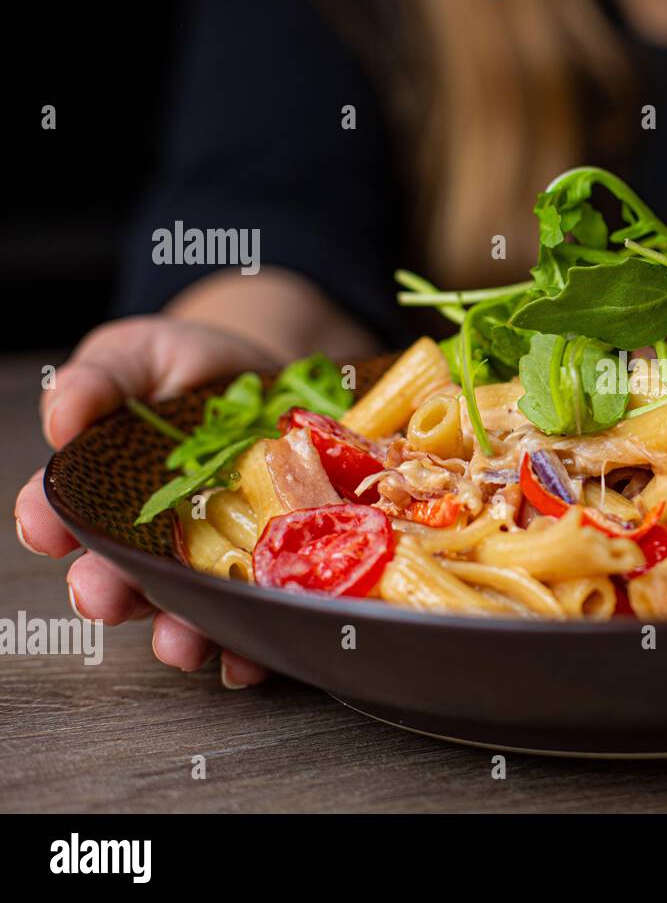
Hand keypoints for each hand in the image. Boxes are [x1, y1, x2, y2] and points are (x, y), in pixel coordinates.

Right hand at [15, 315, 277, 687]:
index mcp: (103, 491)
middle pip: (119, 576)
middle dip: (107, 591)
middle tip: (100, 597)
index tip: (43, 528)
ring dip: (178, 631)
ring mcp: (209, 558)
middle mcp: (148, 538)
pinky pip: (256, 614)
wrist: (275, 377)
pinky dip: (251, 646)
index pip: (62, 512)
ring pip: (184, 609)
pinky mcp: (268, 568)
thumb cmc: (192, 369)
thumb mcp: (140, 356)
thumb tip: (64, 416)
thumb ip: (100, 380)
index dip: (48, 521)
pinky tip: (250, 657)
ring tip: (179, 642)